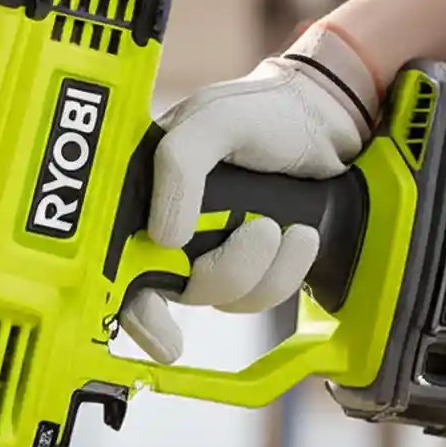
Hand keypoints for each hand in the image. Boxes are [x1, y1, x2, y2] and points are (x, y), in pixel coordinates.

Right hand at [120, 23, 383, 363]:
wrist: (329, 121)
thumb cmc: (265, 109)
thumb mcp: (213, 120)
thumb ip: (179, 163)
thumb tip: (164, 238)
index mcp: (144, 192)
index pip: (116, 261)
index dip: (134, 308)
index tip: (165, 337)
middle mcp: (168, 228)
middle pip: (177, 290)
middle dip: (225, 272)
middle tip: (262, 229)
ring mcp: (210, 251)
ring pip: (223, 298)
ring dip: (262, 269)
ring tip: (285, 224)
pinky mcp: (250, 265)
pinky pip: (258, 296)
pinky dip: (285, 273)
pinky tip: (301, 237)